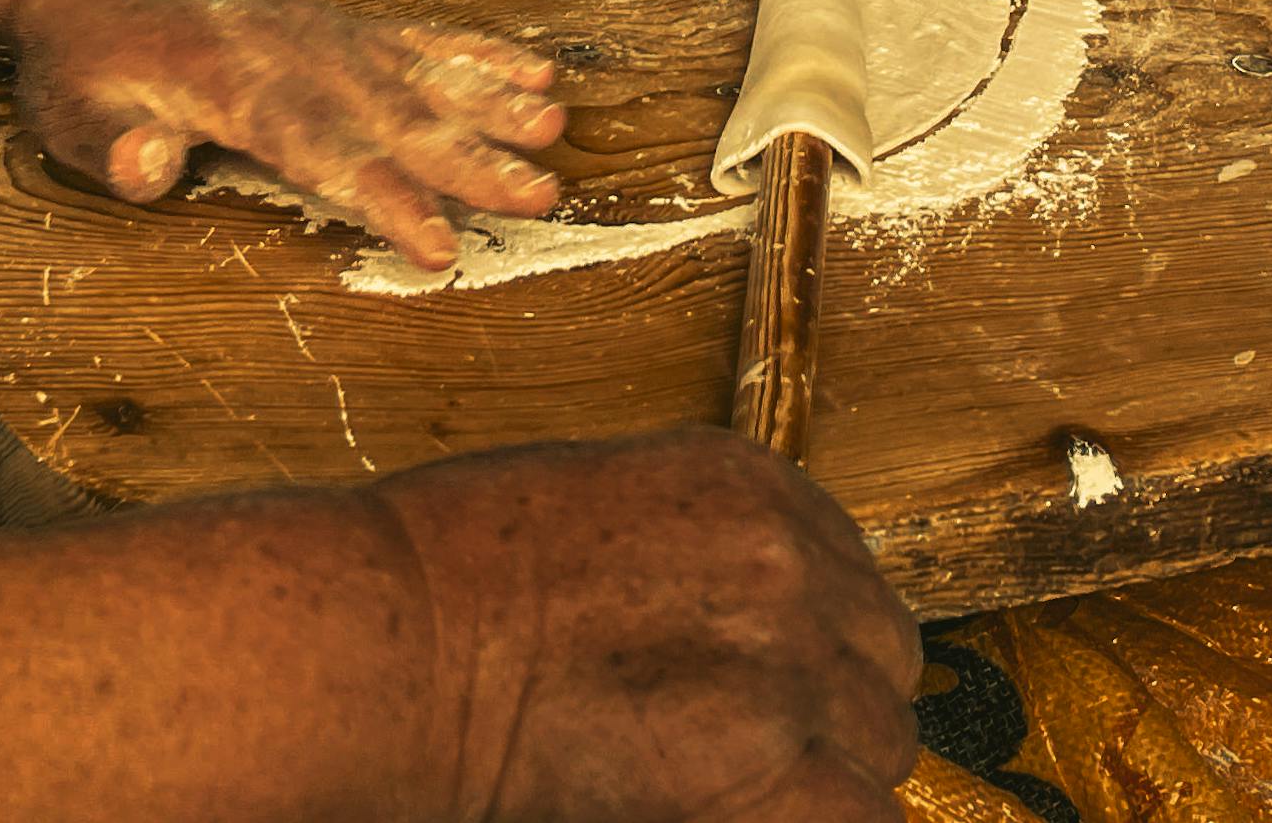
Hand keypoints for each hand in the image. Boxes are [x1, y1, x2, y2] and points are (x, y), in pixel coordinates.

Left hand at [0, 0, 566, 271]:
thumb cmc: (89, 65)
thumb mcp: (70, 110)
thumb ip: (112, 142)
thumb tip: (149, 164)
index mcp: (236, 83)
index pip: (323, 149)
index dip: (384, 198)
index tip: (438, 243)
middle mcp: (299, 55)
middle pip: (394, 113)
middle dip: (469, 157)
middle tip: (538, 196)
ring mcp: (329, 37)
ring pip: (420, 74)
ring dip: (490, 103)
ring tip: (556, 128)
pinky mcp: (345, 31)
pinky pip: (422, 42)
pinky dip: (481, 56)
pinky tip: (539, 74)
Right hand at [376, 427, 922, 822]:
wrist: (390, 637)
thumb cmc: (452, 580)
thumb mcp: (602, 512)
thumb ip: (702, 560)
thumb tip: (750, 636)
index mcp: (750, 483)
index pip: (852, 577)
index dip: (819, 647)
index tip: (773, 688)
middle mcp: (786, 560)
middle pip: (881, 663)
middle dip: (829, 714)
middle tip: (742, 752)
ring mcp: (783, 660)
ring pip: (878, 748)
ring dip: (820, 780)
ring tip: (715, 784)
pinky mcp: (759, 762)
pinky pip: (858, 820)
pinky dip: (821, 822)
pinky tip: (745, 814)